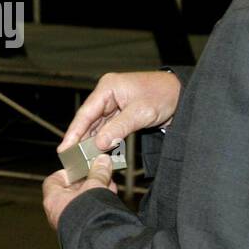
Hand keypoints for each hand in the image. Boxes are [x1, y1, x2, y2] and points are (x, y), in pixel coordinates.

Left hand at [42, 154, 117, 229]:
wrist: (97, 239)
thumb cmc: (88, 215)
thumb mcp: (95, 186)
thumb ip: (98, 172)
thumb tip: (102, 162)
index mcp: (53, 200)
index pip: (53, 181)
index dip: (66, 172)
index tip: (78, 166)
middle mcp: (58, 213)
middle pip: (71, 191)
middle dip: (87, 181)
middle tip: (99, 174)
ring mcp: (69, 223)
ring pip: (81, 202)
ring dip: (95, 192)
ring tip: (109, 185)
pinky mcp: (82, 230)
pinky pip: (88, 213)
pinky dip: (97, 205)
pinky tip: (110, 199)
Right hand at [59, 70, 181, 153]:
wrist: (184, 95)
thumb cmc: (164, 96)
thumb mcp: (141, 113)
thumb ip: (118, 128)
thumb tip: (98, 144)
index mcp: (108, 87)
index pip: (86, 112)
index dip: (74, 132)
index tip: (64, 149)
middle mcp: (108, 94)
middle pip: (88, 120)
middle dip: (80, 140)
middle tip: (70, 159)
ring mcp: (114, 104)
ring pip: (97, 127)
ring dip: (91, 143)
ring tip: (81, 160)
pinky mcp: (122, 114)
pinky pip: (108, 129)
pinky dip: (103, 141)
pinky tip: (96, 153)